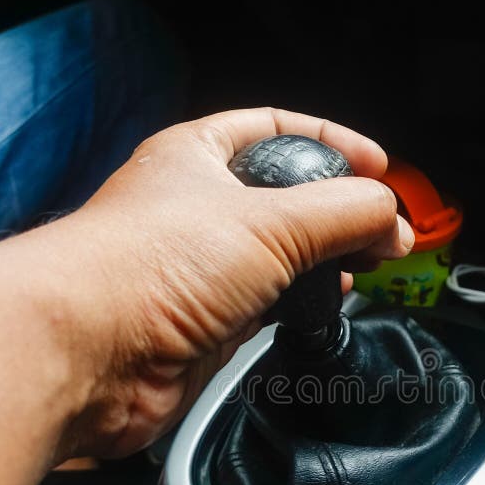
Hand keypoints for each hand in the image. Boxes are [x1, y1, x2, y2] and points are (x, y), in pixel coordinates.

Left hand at [32, 108, 413, 458]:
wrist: (94, 356)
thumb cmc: (154, 267)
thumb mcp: (270, 222)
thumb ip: (342, 212)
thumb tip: (389, 216)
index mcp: (200, 154)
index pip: (279, 129)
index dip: (333, 141)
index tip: (378, 165)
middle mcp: (200, 207)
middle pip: (287, 195)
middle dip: (340, 209)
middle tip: (384, 227)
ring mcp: (206, 266)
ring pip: (283, 252)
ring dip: (327, 258)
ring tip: (367, 264)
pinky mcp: (212, 317)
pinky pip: (271, 299)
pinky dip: (305, 299)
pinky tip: (330, 301)